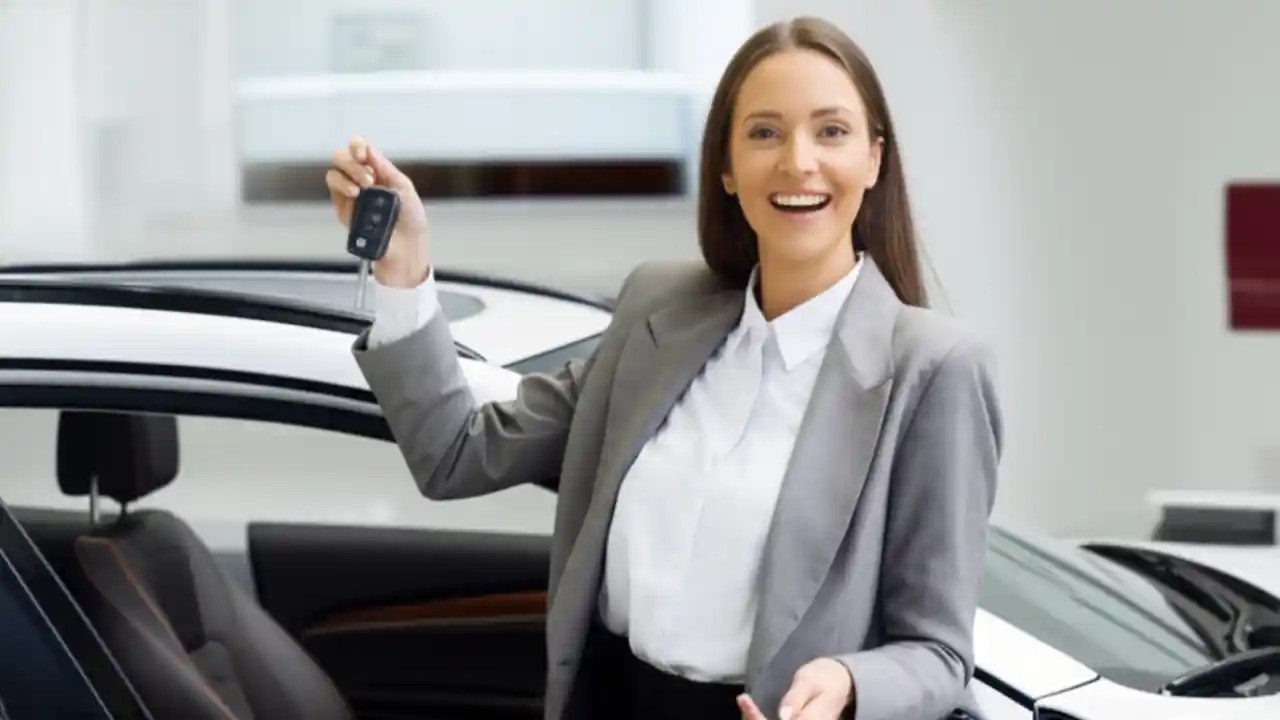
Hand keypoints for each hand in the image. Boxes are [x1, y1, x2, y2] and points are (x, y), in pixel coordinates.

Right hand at [325, 136, 430, 286]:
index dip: (357, 146)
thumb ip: (384, 167)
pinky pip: (334, 191)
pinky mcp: (343, 209)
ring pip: (334, 173)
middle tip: (369, 178)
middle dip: (352, 163)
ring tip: (362, 189)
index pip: (360, 150)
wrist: (405, 245)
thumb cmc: (410, 219)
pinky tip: (355, 194)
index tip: (363, 153)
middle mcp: (360, 180)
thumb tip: (368, 148)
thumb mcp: (403, 187)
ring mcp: (350, 194)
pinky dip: (342, 187)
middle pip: (342, 158)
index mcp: (377, 171)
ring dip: (347, 176)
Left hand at [737, 658, 853, 719]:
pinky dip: (761, 719)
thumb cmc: (824, 678)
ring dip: (758, 719)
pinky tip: (753, 710)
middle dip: (756, 719)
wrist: (841, 683)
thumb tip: (783, 716)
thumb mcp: (809, 682)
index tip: (744, 699)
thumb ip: (796, 699)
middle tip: (743, 701)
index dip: (757, 718)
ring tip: (745, 704)